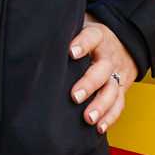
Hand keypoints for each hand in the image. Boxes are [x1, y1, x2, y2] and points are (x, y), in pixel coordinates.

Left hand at [70, 17, 134, 133]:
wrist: (122, 44)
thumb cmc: (89, 38)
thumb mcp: (79, 26)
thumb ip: (62, 32)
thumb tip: (32, 37)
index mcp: (98, 36)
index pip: (92, 37)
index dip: (83, 44)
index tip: (71, 53)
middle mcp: (108, 56)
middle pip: (103, 68)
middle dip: (89, 83)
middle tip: (75, 96)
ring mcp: (116, 73)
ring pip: (112, 89)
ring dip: (101, 105)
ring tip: (88, 118)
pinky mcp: (121, 89)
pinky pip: (119, 104)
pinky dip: (110, 117)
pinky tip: (98, 127)